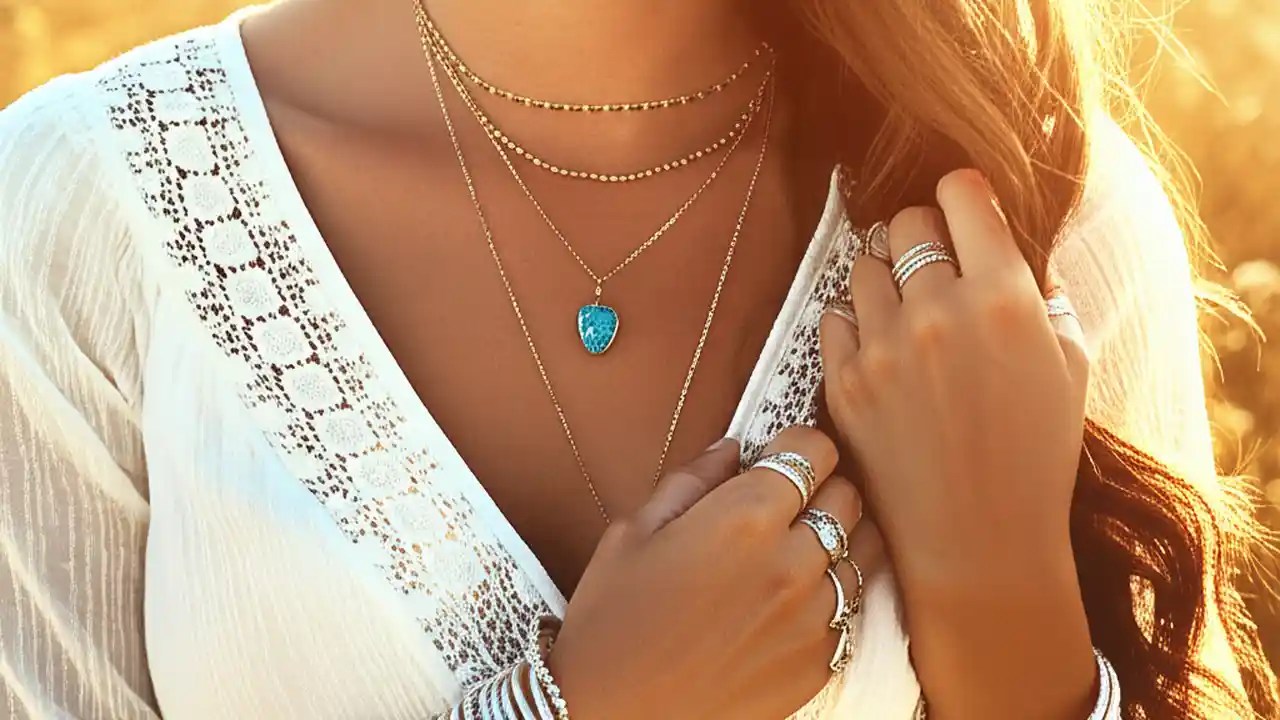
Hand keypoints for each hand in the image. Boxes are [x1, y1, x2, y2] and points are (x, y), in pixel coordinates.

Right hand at [548, 428, 879, 719]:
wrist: (615, 719)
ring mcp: (813, 617)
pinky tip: (789, 600)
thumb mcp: (633, 535)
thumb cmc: (611, 627)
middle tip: (785, 500)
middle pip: (848, 496)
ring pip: (862, 552)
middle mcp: (791, 563)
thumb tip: (731, 450)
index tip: (780, 454)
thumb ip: (692, 481)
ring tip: (794, 549)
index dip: (797, 445)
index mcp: (744, 518)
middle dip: (820, 486)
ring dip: (834, 540)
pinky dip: (829, 595)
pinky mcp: (820, 661)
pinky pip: (849, 608)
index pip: (814, 450)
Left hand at [819, 170, 1094, 716]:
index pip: (962, 194)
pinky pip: (832, 316)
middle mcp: (937, 311)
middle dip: (922, 231)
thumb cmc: (1036, 455)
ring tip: (903, 302)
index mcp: (1003, 298)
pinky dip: (852, 319)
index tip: (962, 207)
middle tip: (933, 258)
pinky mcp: (842, 382)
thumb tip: (1010, 251)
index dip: (962, 195)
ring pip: (864, 264)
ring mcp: (882, 346)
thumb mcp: (1068, 367)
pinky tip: (876, 342)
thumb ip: (1041, 298)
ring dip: (884, 272)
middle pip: (907, 221)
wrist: (979, 541)